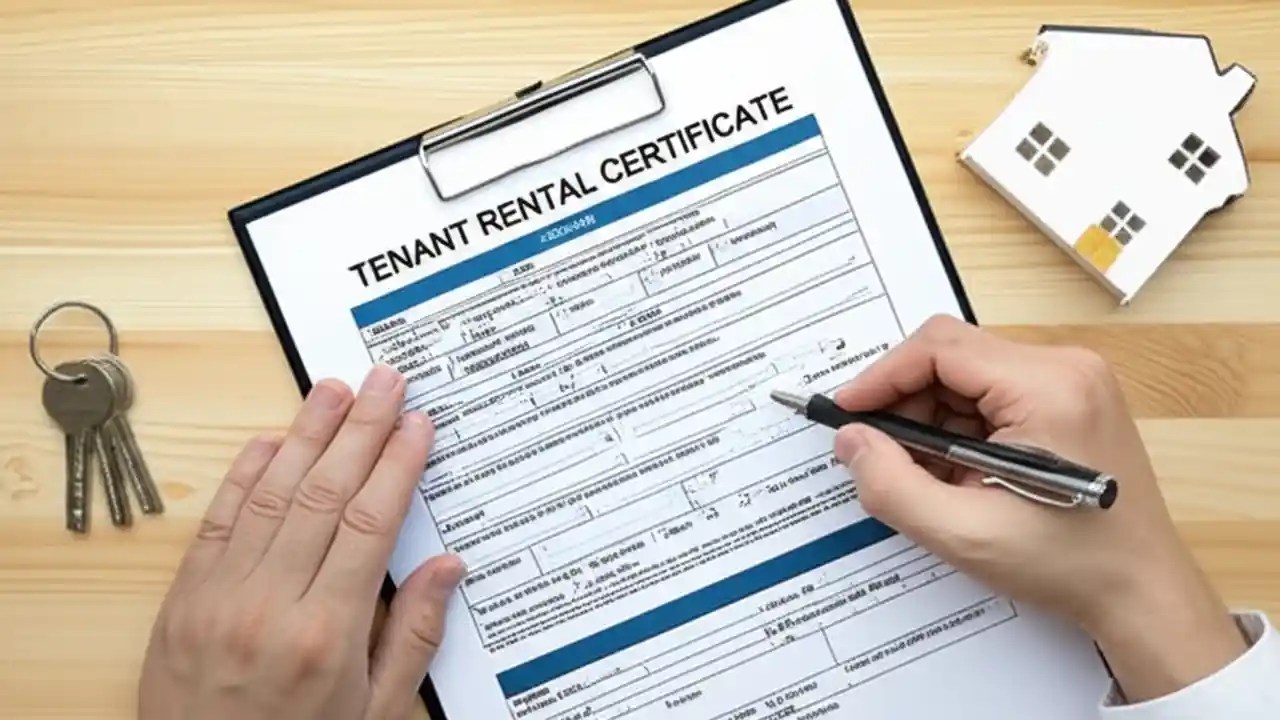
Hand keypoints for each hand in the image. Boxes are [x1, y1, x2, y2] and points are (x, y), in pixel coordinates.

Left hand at [138, 365, 464, 719]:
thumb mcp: (376, 714)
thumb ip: (413, 637)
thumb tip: (447, 568)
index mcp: (327, 634)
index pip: (370, 523)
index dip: (397, 464)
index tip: (416, 425)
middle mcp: (271, 605)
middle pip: (324, 493)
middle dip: (360, 428)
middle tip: (384, 381)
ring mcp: (220, 597)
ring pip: (270, 493)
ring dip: (305, 434)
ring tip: (333, 389)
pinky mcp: (182, 600)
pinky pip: (217, 521)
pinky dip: (243, 474)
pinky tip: (271, 438)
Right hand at [832, 315, 1245, 702]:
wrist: (1143, 592)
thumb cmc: (1071, 565)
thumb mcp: (964, 533)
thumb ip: (892, 484)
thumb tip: (850, 440)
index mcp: (1047, 387)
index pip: (939, 348)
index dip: (881, 377)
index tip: (845, 413)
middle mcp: (1066, 366)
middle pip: (952, 356)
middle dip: (906, 401)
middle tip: (881, 454)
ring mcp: (1074, 379)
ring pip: (969, 373)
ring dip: (933, 417)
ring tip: (928, 475)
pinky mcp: (1071, 397)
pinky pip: (993, 392)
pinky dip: (961, 426)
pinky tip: (959, 472)